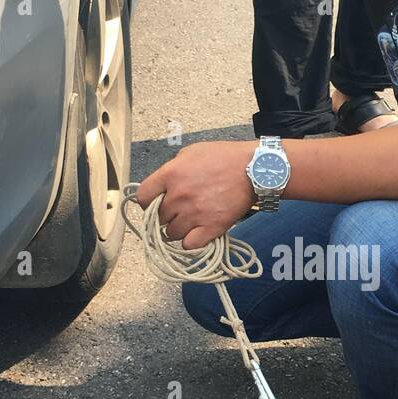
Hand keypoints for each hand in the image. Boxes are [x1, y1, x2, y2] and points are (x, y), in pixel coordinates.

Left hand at [134, 142, 255, 249]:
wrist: (254, 169)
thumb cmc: (224, 157)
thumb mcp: (191, 153)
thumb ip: (173, 169)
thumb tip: (162, 185)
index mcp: (171, 174)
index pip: (142, 197)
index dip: (147, 203)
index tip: (154, 203)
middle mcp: (179, 196)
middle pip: (157, 218)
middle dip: (166, 216)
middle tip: (178, 211)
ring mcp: (194, 214)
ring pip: (170, 234)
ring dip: (177, 230)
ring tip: (188, 223)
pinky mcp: (211, 228)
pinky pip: (188, 245)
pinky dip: (190, 242)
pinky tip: (196, 233)